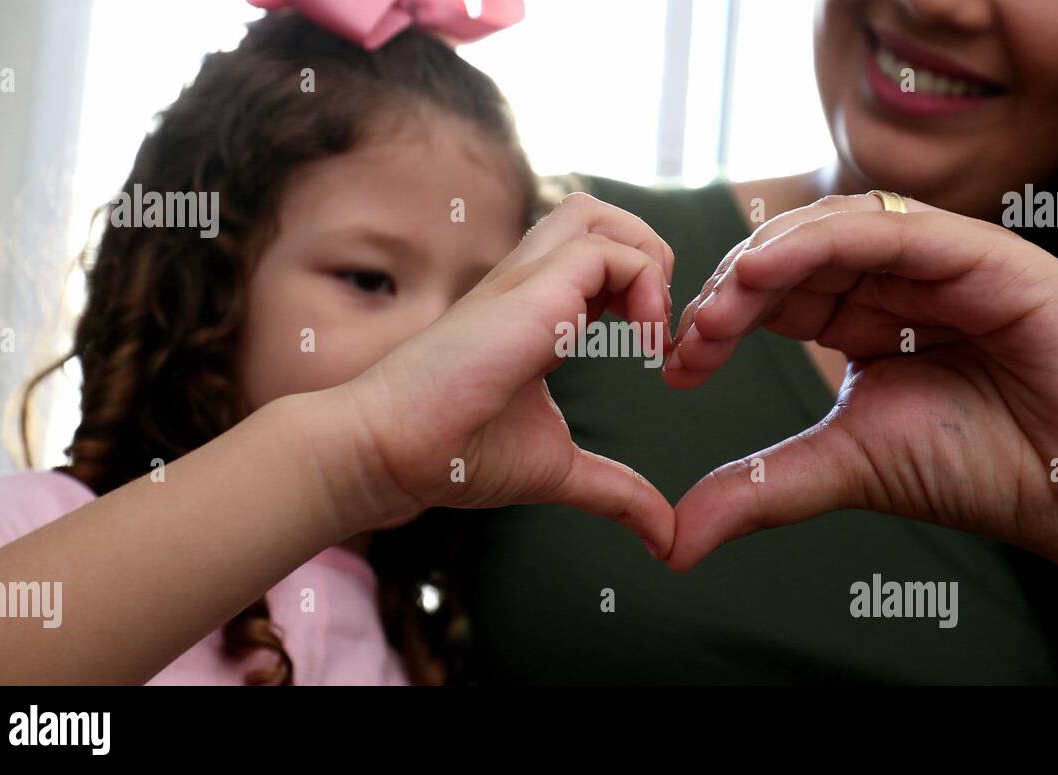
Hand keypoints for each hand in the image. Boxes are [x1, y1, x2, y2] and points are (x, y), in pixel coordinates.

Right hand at [315, 193, 675, 555]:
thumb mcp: (557, 468)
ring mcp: (526, 280)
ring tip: (649, 328)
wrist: (391, 452)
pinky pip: (607, 251)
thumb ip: (616, 491)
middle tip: (655, 329)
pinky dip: (644, 285)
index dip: (642, 296)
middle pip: (599, 216)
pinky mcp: (531, 290)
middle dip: (649, 256)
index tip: (654, 360)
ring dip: (646, 258)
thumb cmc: (457, 456)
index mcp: (537, 312)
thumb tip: (665, 538)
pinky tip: (642, 348)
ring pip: (599, 214)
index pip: (598, 262)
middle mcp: (530, 284)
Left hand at [662, 193, 1057, 577]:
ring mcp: (944, 261)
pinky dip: (830, 239)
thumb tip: (672, 539)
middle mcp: (899, 279)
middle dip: (734, 288)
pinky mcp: (990, 256)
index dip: (721, 318)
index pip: (777, 294)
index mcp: (866, 315)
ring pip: (837, 227)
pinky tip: (772, 267)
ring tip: (721, 303)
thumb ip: (761, 488)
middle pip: (796, 254)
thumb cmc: (982, 469)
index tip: (677, 365)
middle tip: (690, 335)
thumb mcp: (847, 468)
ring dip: (770, 259)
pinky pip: (899, 228)